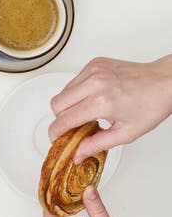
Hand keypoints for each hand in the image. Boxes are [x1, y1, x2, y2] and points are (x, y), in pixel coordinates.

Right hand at [49, 56, 171, 160]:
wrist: (163, 83)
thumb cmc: (150, 106)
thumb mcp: (126, 134)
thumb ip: (97, 145)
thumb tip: (78, 154)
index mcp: (102, 102)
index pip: (65, 119)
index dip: (56, 132)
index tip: (56, 138)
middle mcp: (94, 82)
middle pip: (56, 102)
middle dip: (59, 118)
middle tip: (70, 128)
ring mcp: (93, 70)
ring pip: (63, 90)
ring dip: (68, 105)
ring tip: (86, 114)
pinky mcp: (94, 63)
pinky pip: (74, 80)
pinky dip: (77, 92)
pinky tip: (92, 99)